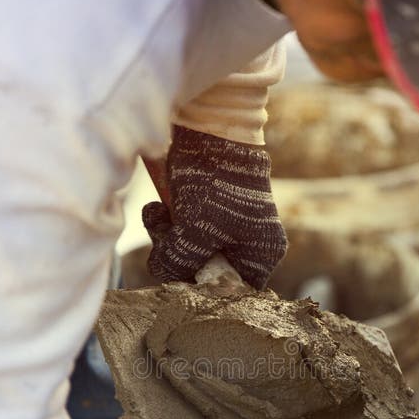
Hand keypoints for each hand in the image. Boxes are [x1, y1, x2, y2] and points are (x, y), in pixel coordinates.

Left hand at [142, 126, 286, 289]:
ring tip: (158, 215)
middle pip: (206, 273)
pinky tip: (156, 207)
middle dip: (179, 258)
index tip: (181, 277)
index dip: (204, 289)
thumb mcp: (194, 232)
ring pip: (189, 252)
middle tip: (165, 240)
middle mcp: (248, 244)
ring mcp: (226, 227)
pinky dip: (165, 222)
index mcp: (261, 254)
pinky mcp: (204, 211)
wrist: (210, 127)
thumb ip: (178, 263)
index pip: (233, 292)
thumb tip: (162, 273)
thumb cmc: (214, 182)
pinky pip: (181, 231)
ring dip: (166, 238)